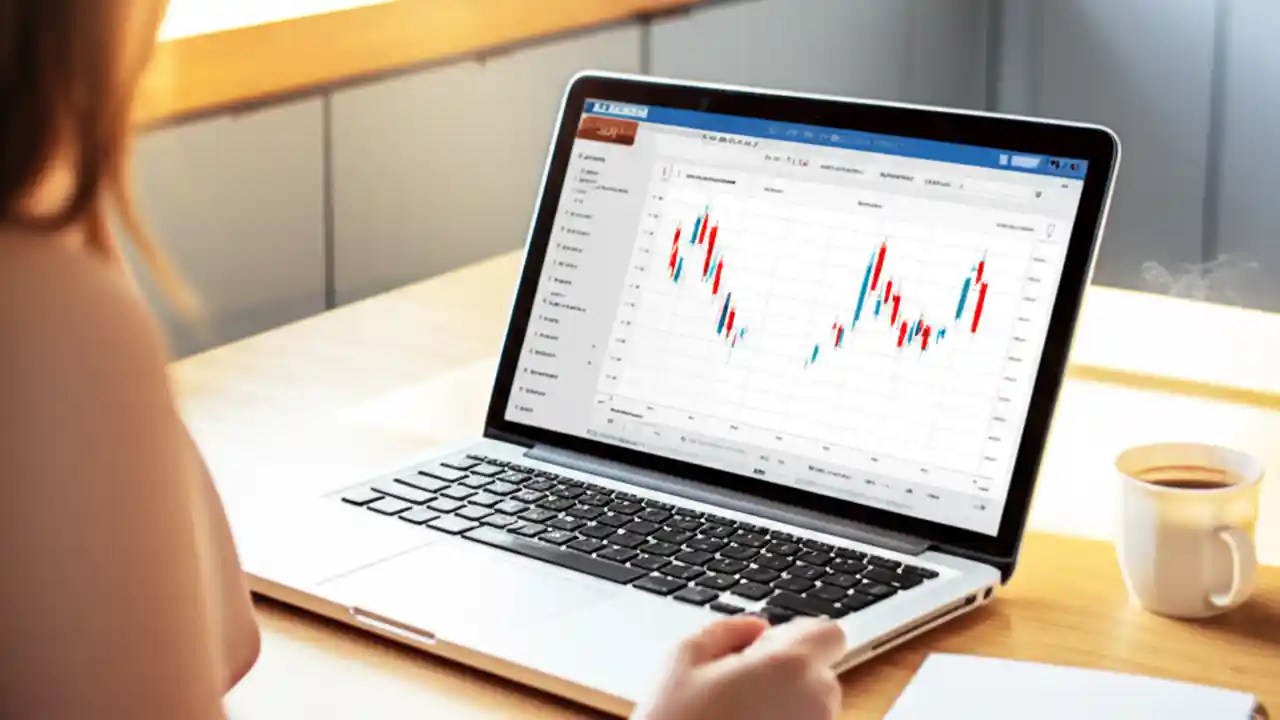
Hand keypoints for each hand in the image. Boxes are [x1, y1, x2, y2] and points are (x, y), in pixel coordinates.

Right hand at [633, 615, 846, 719]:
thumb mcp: (683, 659)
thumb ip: (728, 630)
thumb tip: (753, 628)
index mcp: (789, 666)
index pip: (829, 634)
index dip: (796, 637)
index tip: (766, 648)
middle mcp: (815, 703)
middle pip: (818, 673)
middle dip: (785, 673)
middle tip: (736, 686)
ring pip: (810, 708)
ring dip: (783, 705)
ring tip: (734, 716)